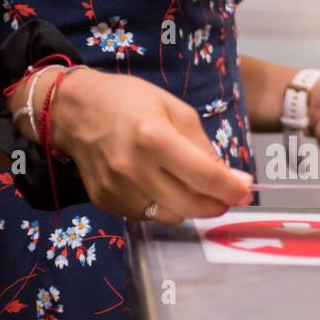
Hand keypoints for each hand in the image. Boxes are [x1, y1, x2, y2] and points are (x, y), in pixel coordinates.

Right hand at [11, 68, 252, 223]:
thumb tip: (234, 180)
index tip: (246, 191)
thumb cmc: (130, 102)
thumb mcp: (176, 110)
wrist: (74, 111)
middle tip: (226, 195)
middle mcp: (134, 169)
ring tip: (189, 187)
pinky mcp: (107, 202)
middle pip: (190, 205)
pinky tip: (160, 186)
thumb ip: (205, 147)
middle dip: (216, 204)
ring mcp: (118, 190)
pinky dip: (162, 206)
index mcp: (154, 138)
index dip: (232, 189)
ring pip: (171, 216)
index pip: (205, 176)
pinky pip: (147, 216)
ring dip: (189, 207)